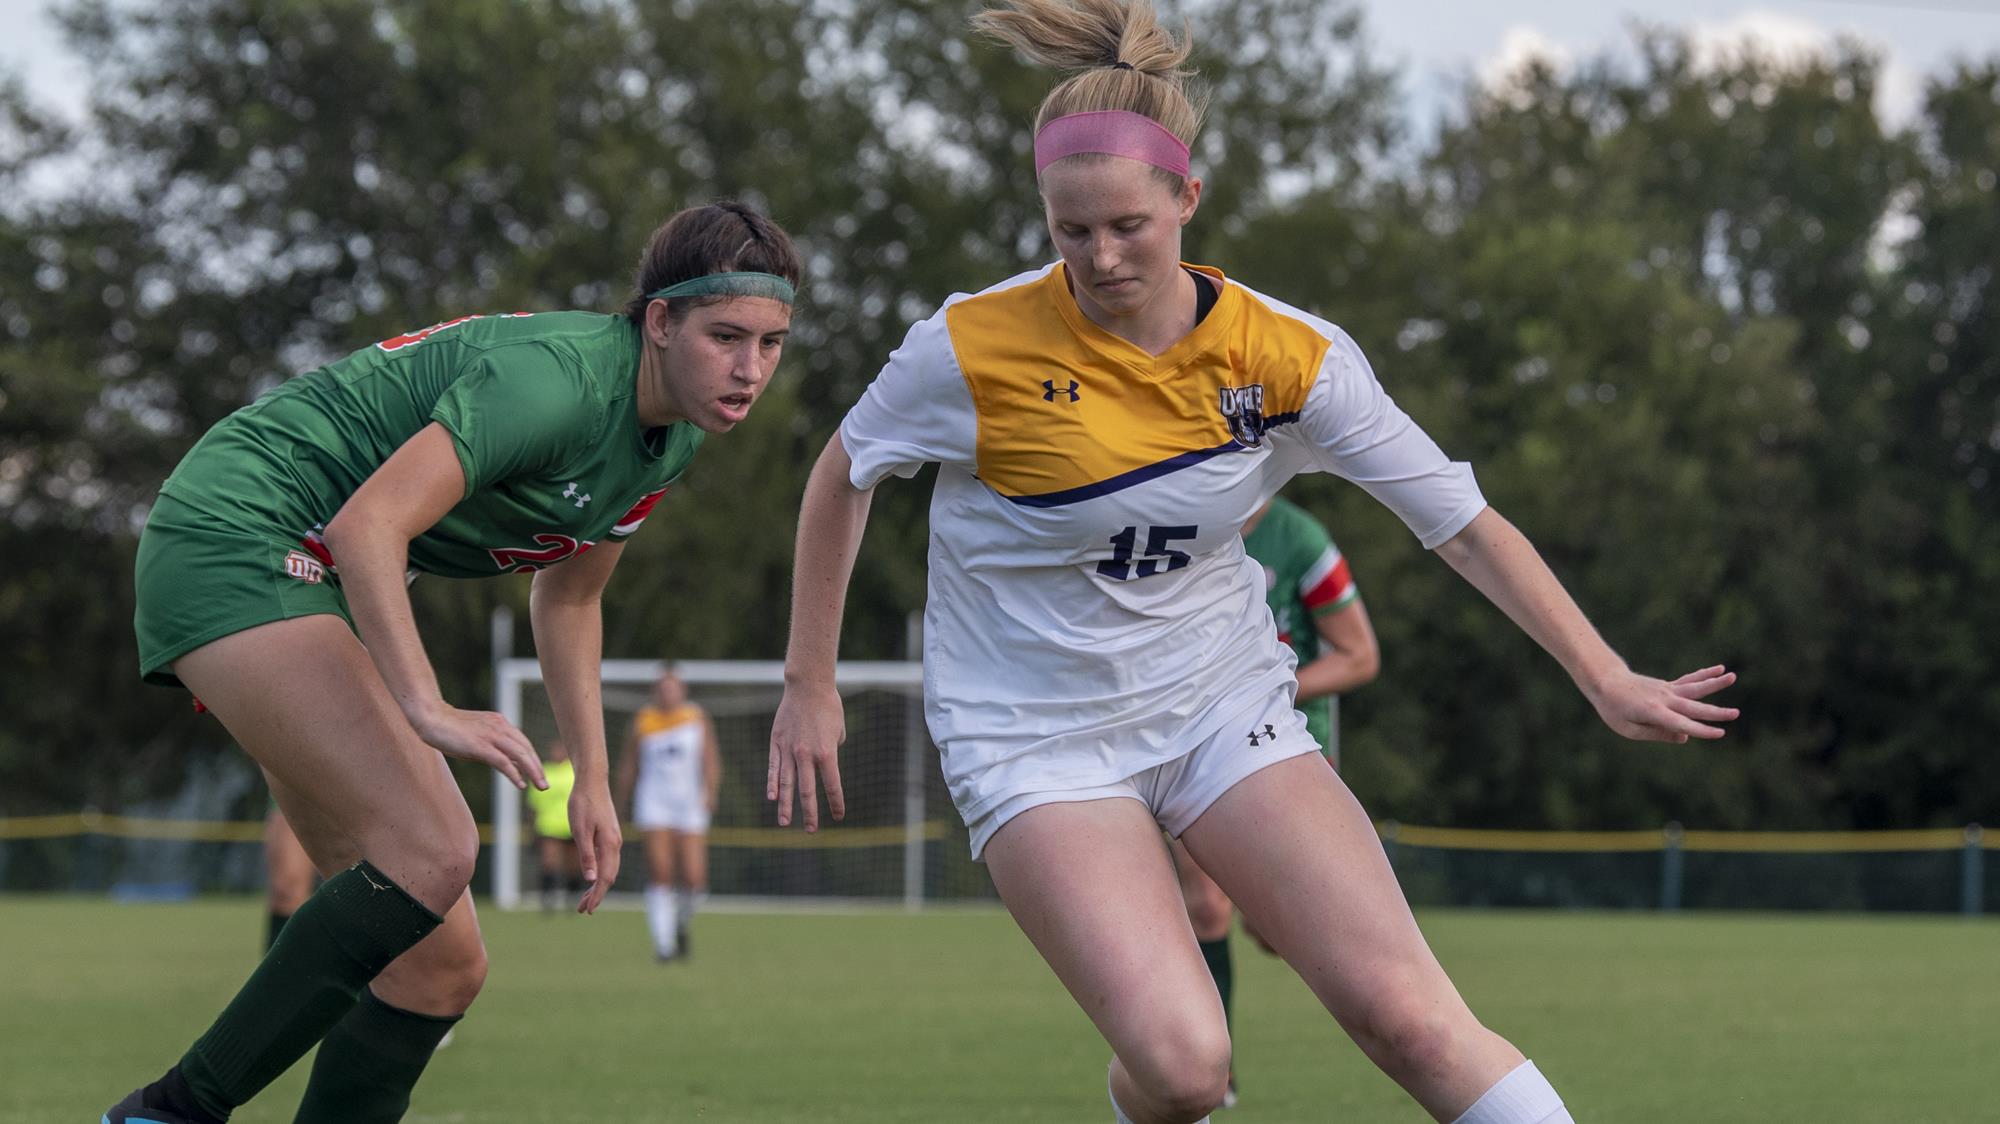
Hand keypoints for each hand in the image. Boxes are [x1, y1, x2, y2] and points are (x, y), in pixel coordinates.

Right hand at [407, 703, 546, 790]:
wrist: (430, 717)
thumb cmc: (449, 729)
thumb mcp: (477, 737)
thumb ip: (492, 748)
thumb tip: (508, 764)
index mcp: (500, 723)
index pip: (523, 743)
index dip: (533, 759)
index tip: (539, 773)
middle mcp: (500, 727)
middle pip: (526, 749)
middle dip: (538, 768)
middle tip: (545, 785)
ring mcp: (491, 735)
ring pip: (520, 755)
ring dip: (533, 772)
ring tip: (540, 786)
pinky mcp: (480, 745)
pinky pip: (503, 761)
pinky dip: (514, 774)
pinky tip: (521, 784)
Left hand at [567, 782, 620, 913]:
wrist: (592, 781)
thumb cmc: (583, 803)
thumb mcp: (580, 831)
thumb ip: (587, 856)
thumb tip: (591, 879)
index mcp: (610, 844)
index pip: (605, 878)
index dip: (597, 895)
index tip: (587, 910)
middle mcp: (615, 844)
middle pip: (609, 876)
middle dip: (597, 895)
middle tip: (582, 910)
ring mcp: (613, 839)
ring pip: (609, 869)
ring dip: (597, 885)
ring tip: (584, 899)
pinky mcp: (609, 835)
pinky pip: (607, 860)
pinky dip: (599, 873)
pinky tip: (591, 877)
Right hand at [767, 681, 846, 831]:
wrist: (808, 686)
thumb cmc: (829, 707)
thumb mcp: (838, 732)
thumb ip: (830, 753)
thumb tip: (823, 766)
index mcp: (827, 753)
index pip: (832, 785)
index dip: (836, 803)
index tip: (839, 816)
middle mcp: (807, 754)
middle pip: (807, 790)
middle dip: (809, 813)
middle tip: (811, 831)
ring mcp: (789, 749)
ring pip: (786, 783)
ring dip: (785, 805)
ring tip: (784, 823)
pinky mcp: (776, 742)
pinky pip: (773, 767)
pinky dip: (772, 783)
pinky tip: (771, 798)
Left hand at [1585, 665, 1738, 742]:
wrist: (1605, 682)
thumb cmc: (1613, 709)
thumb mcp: (1628, 729)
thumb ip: (1657, 734)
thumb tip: (1685, 737)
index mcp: (1653, 712)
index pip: (1682, 723)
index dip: (1701, 730)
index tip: (1720, 733)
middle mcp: (1663, 699)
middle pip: (1693, 707)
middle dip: (1716, 712)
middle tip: (1736, 714)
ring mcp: (1666, 690)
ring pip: (1695, 687)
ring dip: (1715, 683)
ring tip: (1733, 676)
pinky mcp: (1667, 686)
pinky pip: (1689, 681)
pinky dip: (1704, 675)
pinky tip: (1720, 669)